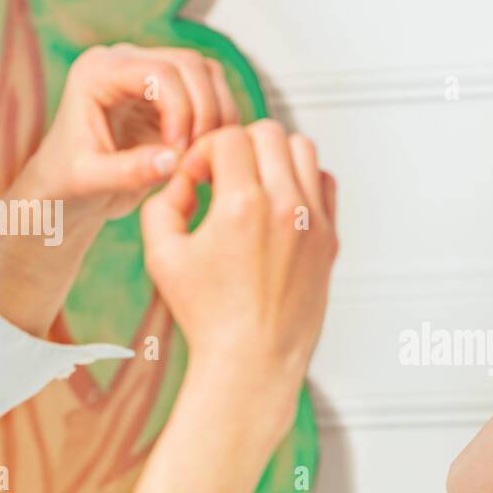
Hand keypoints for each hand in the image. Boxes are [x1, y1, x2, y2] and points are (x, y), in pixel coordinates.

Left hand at [10, 43, 239, 229]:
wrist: (67, 190)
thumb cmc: (69, 183)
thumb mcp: (90, 181)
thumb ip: (129, 171)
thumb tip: (174, 158)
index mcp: (97, 72)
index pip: (160, 72)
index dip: (182, 110)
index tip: (179, 154)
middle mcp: (125, 62)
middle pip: (191, 65)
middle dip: (205, 112)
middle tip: (199, 156)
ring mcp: (150, 75)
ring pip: (208, 75)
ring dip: (218, 115)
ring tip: (204, 156)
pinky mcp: (169, 95)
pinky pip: (210, 94)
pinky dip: (219, 122)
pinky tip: (206, 154)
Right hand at [140, 119, 337, 431]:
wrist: (253, 360)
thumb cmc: (206, 315)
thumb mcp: (162, 255)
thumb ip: (163, 201)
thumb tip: (187, 177)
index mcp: (243, 206)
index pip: (228, 137)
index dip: (203, 152)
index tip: (196, 181)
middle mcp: (286, 207)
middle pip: (268, 132)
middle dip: (239, 146)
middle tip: (222, 177)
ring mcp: (314, 222)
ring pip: (303, 149)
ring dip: (274, 156)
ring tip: (252, 185)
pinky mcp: (330, 239)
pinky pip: (324, 183)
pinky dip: (302, 180)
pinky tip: (278, 205)